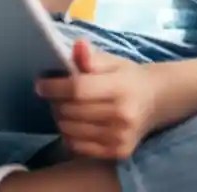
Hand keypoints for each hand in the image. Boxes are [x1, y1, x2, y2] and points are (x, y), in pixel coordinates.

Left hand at [35, 39, 161, 159]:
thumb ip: (91, 56)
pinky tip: (73, 123)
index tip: (41, 83)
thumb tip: (77, 44)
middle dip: (55, 101)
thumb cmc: (128, 78)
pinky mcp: (117, 152)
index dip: (54, 87)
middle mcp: (122, 115)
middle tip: (53, 94)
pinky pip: (78, 146)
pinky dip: (68, 135)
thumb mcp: (112, 62)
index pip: (78, 89)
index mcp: (121, 87)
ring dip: (60, 118)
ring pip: (70, 130)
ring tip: (64, 107)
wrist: (155, 101)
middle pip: (71, 111)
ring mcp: (120, 137)